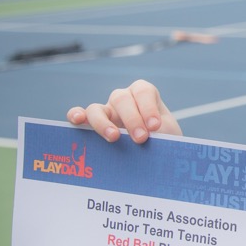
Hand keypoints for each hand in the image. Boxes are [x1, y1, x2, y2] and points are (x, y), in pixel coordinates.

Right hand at [66, 79, 180, 142]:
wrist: (159, 154)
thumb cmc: (165, 142)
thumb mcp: (169, 137)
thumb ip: (161, 137)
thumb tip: (152, 149)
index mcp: (145, 95)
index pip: (143, 91)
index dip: (148, 107)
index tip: (155, 126)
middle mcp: (124, 99)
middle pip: (121, 99)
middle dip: (132, 119)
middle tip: (141, 139)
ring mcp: (107, 111)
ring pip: (97, 109)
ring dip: (103, 123)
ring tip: (114, 138)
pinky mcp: (94, 126)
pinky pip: (80, 116)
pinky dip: (76, 116)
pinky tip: (77, 121)